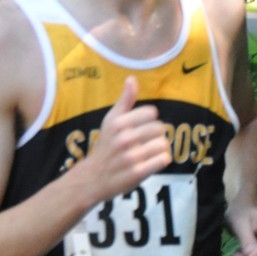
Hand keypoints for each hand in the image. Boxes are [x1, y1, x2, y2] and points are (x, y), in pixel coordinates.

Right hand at [78, 76, 171, 201]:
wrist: (93, 177)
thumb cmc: (106, 145)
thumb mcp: (111, 120)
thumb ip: (125, 100)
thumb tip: (132, 78)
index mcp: (118, 123)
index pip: (152, 113)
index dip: (148, 121)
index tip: (139, 128)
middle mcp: (124, 138)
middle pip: (160, 128)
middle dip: (155, 136)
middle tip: (144, 142)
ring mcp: (131, 156)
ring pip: (163, 144)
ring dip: (159, 149)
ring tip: (148, 152)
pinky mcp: (137, 173)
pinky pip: (163, 160)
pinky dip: (160, 160)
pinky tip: (151, 162)